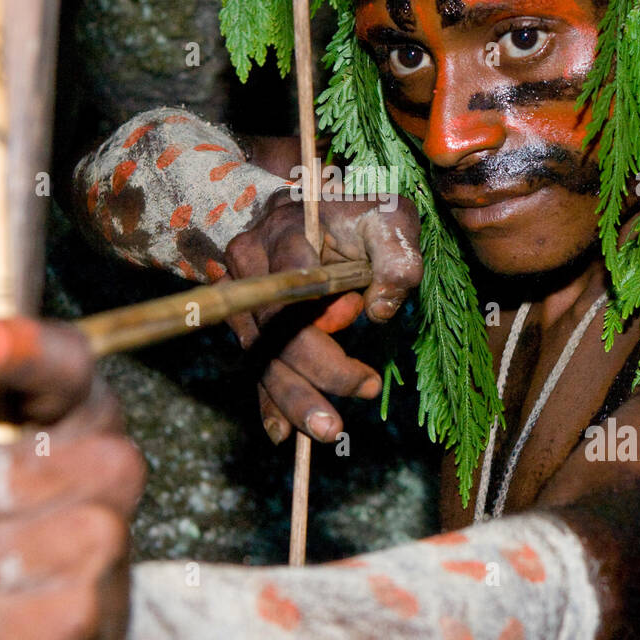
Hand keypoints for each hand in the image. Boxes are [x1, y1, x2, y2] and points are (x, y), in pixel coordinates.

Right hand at [223, 188, 422, 444]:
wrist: (327, 206)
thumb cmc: (367, 214)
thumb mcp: (393, 220)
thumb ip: (396, 257)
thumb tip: (379, 311)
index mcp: (285, 233)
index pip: (293, 306)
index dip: (323, 352)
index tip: (368, 382)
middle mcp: (250, 262)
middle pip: (270, 338)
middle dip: (303, 387)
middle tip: (335, 429)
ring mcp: (242, 289)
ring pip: (260, 355)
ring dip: (288, 401)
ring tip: (323, 434)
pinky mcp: (249, 313)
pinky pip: (256, 359)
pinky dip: (269, 396)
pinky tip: (282, 431)